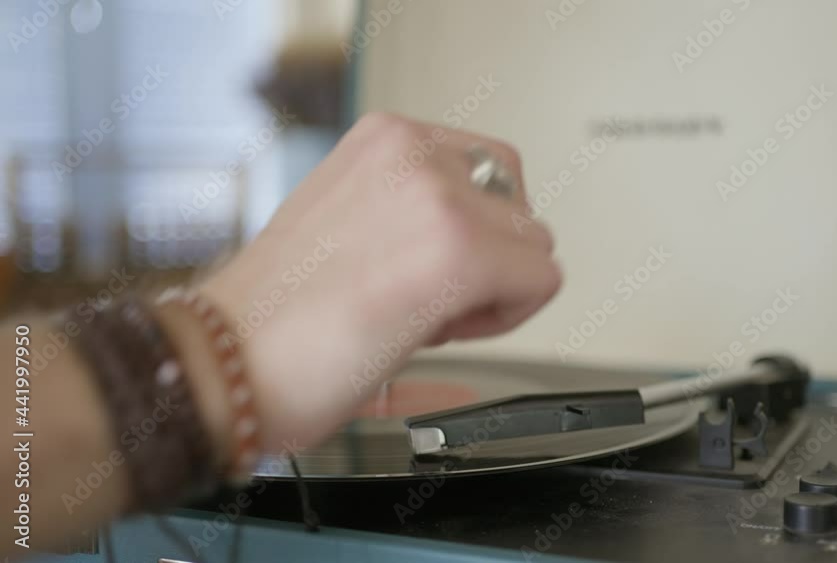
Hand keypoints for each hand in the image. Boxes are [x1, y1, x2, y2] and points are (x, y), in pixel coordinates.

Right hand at [200, 113, 560, 450]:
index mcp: (387, 140)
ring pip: (532, 244)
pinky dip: (502, 319)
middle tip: (432, 294)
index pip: (487, 172)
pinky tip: (435, 332)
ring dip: (492, 290)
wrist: (223, 363)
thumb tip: (479, 234)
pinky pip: (541, 281)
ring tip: (421, 314)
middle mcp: (414, 152)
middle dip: (491, 255)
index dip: (470, 231)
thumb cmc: (273, 316)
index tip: (423, 266)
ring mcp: (437, 196)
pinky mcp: (460, 249)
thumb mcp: (350, 221)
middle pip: (517, 201)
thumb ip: (413, 210)